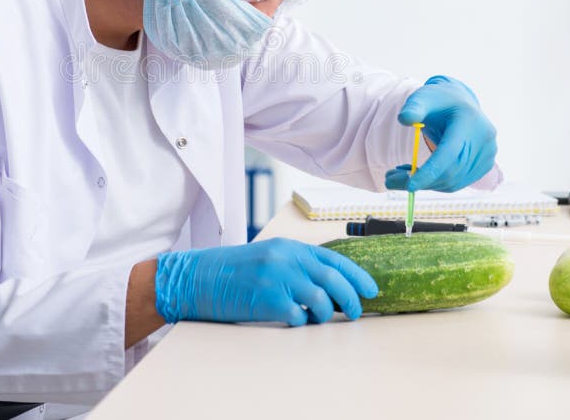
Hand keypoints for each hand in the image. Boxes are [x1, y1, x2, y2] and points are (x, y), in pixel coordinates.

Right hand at [155, 237, 377, 325]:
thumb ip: (296, 264)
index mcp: (289, 246)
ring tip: (317, 319)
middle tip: (356, 312)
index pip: (334, 259)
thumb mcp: (268, 256)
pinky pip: (298, 318)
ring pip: (321, 302)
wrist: (198, 277)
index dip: (357, 276)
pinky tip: (292, 320)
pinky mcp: (267, 301)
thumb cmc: (232, 270)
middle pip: (334, 280)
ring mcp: (277, 279)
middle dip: (352, 299)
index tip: (371, 290)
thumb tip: (329, 284)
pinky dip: (301, 323)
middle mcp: (286, 259)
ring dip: (326, 316)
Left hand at [385, 75, 497, 192]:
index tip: (409, 185)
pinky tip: (417, 174)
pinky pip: (458, 182)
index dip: (430, 172)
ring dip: (425, 184)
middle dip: (420, 181)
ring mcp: (487, 154)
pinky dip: (435, 183)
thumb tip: (404, 119)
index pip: (450, 154)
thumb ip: (413, 107)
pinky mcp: (484, 165)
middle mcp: (484, 140)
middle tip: (390, 180)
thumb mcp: (422, 98)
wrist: (459, 103)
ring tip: (398, 175)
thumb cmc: (437, 101)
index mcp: (470, 122)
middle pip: (451, 172)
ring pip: (454, 182)